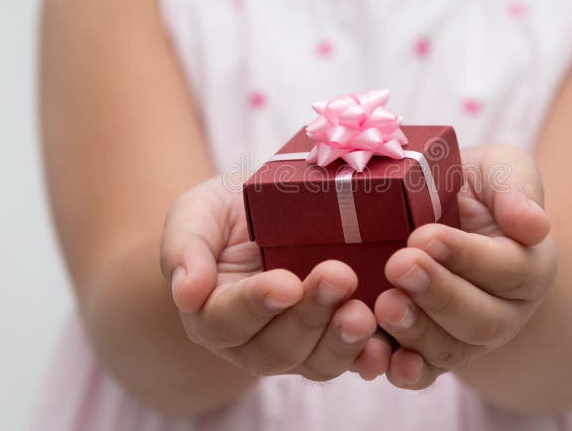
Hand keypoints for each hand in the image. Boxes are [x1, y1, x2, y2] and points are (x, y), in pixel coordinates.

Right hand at [160, 176, 391, 381]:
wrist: (271, 210)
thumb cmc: (229, 212)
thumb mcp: (197, 213)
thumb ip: (183, 248)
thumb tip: (185, 293)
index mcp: (214, 314)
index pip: (227, 320)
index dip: (255, 306)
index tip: (284, 283)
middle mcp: (254, 341)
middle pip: (277, 348)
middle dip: (310, 316)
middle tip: (339, 276)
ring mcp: (300, 345)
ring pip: (317, 362)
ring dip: (342, 342)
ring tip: (364, 313)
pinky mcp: (337, 340)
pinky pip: (354, 361)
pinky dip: (371, 358)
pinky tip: (388, 347)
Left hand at [374, 145, 557, 388]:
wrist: (432, 208)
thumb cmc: (469, 185)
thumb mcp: (498, 170)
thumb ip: (516, 189)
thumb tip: (534, 225)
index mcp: (529, 266)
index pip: (508, 270)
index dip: (467, 257)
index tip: (424, 235)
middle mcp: (504, 312)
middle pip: (481, 321)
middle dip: (439, 295)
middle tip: (399, 265)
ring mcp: (464, 338)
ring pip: (448, 351)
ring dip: (415, 332)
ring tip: (384, 304)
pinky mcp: (426, 353)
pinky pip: (420, 373)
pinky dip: (401, 372)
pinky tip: (376, 358)